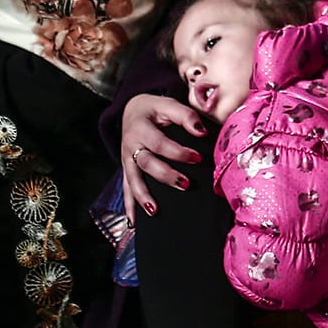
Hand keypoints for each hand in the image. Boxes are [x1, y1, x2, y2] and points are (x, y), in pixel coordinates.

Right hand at [118, 92, 206, 214]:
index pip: (160, 143)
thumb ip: (185, 115)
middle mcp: (130, 145)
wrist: (131, 111)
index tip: (197, 158)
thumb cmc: (155, 111)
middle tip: (186, 184)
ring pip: (133, 180)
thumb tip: (202, 132)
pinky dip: (129, 206)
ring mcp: (126, 160)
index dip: (178, 152)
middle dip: (165, 175)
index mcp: (141, 128)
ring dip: (143, 196)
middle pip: (146, 163)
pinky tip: (134, 222)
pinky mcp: (127, 170)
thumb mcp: (168, 105)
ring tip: (154, 211)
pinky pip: (126, 189)